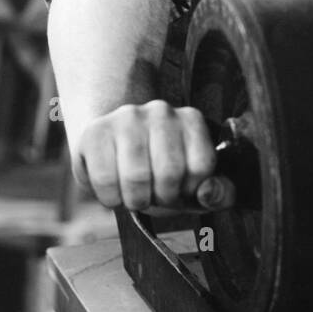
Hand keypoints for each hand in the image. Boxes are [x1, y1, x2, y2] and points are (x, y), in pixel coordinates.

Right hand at [72, 101, 233, 210]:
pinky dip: (110, 198)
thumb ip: (217, 193)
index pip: (201, 166)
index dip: (189, 190)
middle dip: (161, 197)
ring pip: (136, 177)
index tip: (179, 188)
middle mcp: (161, 111)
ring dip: (135, 200)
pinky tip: (113, 188)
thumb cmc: (159, 170)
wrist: (113, 149)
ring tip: (134, 192)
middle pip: (169, 172)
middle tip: (154, 194)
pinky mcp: (96, 131)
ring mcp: (127, 117)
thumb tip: (210, 193)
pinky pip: (105, 180)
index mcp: (191, 119)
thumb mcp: (194, 185)